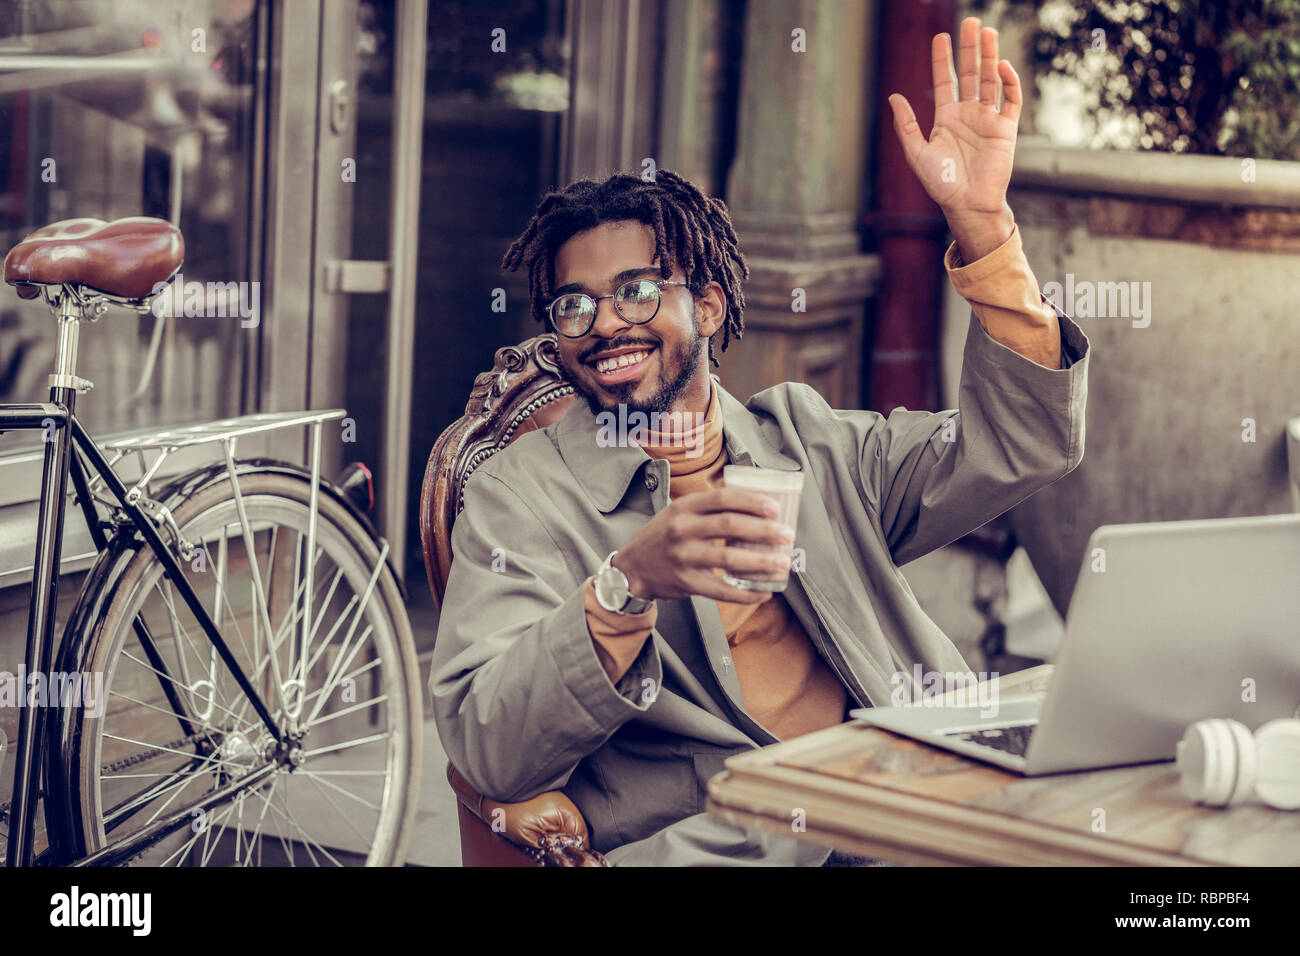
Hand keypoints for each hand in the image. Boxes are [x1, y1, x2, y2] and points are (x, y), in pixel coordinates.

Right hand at [612, 488, 794, 604]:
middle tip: (787, 535)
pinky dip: (745, 593)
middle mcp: (682, 530)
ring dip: (761, 561)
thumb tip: (753, 499)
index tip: (775, 508)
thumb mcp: (678, 512)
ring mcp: (684, 557)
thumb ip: (709, 505)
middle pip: (731, 526)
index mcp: (684, 507)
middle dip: (764, 530)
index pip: (723, 498)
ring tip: (782, 562)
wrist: (634, 568)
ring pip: (730, 558)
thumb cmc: (664, 536)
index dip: (752, 501)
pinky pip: (722, 590)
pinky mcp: (686, 582)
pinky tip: (764, 592)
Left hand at [888, 16, 1020, 260]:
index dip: (942, 59)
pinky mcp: (1006, 129)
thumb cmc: (941, 184)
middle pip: (970, 73)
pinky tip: (1001, 66)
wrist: (968, 205)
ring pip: (990, 80)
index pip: (945, 81)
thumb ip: (906, 126)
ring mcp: (988, 119)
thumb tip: (894, 97)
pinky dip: (1008, 82)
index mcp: (946, 118)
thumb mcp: (916, 153)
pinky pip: (1010, 100)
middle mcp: (968, 114)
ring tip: (988, 32)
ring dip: (990, 56)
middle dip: (970, 48)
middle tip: (971, 22)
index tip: (940, 36)